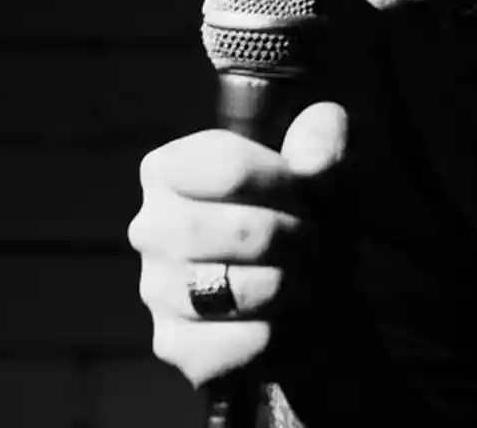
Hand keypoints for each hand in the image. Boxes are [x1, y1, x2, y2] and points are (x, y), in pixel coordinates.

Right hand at [126, 102, 348, 387]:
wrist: (312, 306)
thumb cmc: (306, 225)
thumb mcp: (326, 179)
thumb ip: (324, 144)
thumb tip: (320, 130)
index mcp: (172, 168)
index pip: (228, 166)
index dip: (286, 180)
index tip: (306, 193)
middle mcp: (151, 227)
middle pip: (243, 229)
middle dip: (299, 239)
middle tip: (315, 244)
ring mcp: (155, 289)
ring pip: (242, 289)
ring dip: (293, 285)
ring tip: (304, 280)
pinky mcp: (173, 345)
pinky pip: (238, 340)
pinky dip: (276, 331)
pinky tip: (279, 320)